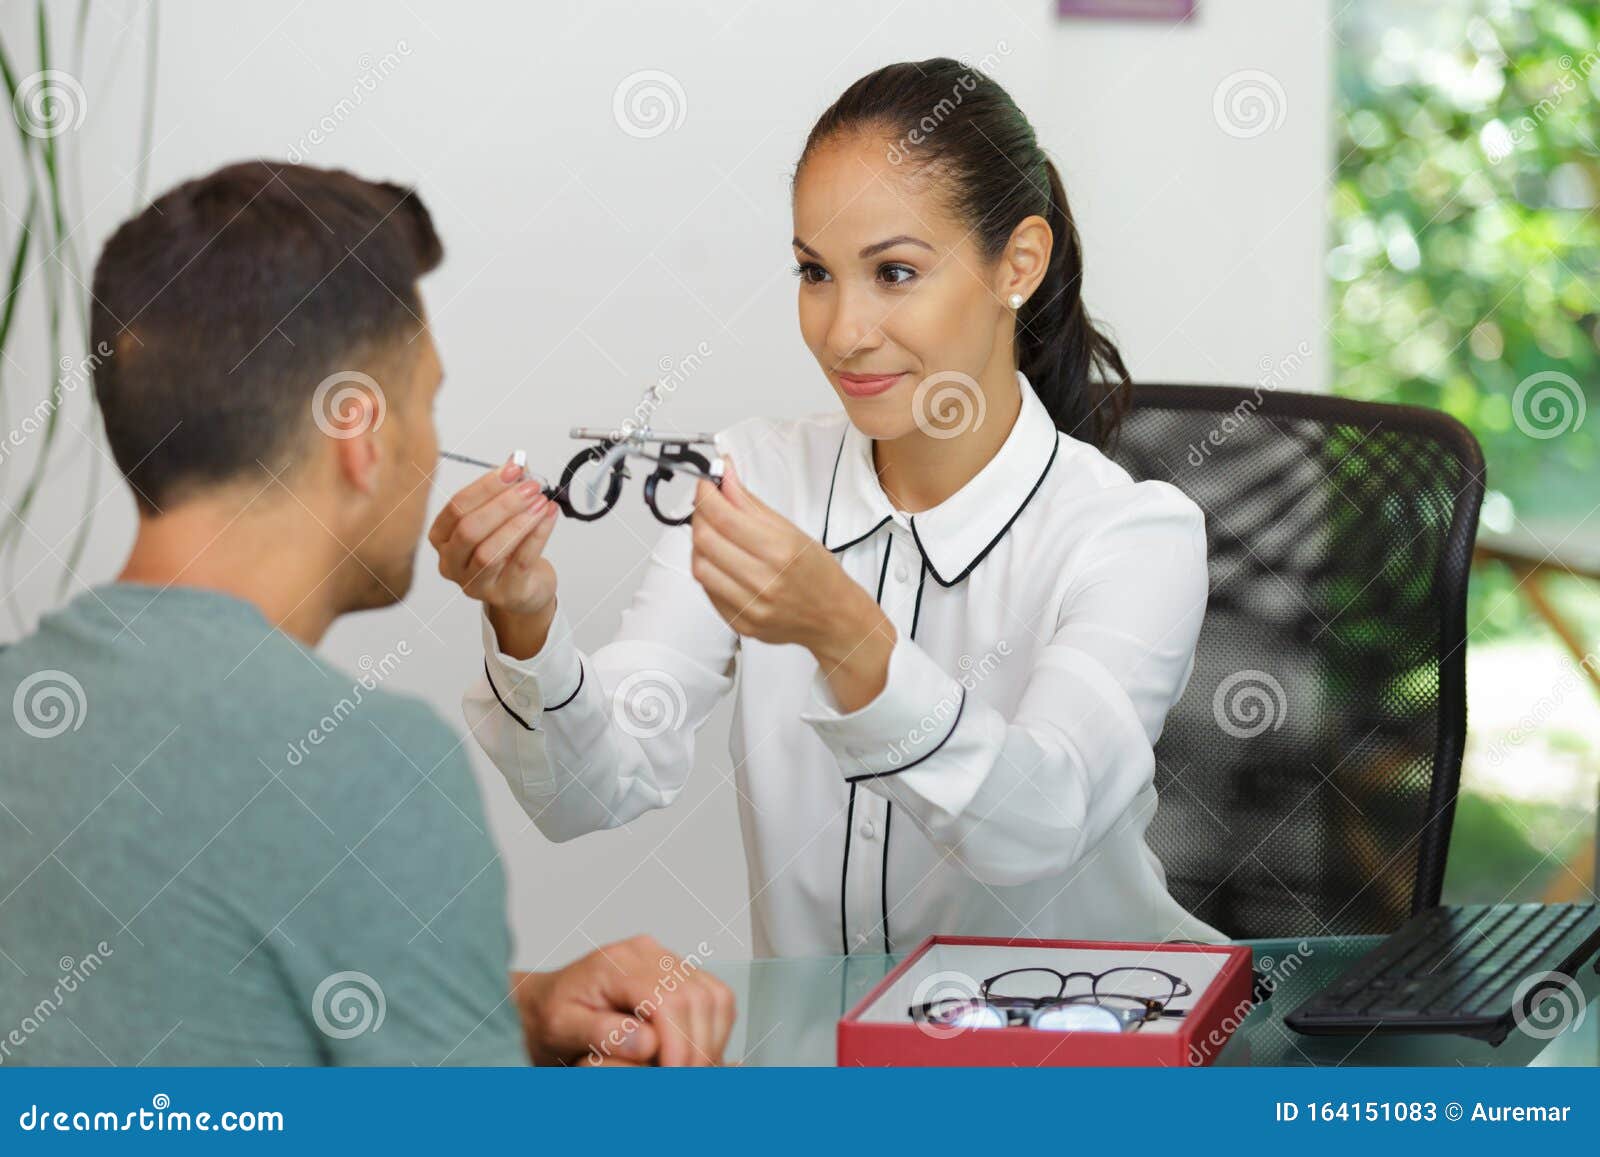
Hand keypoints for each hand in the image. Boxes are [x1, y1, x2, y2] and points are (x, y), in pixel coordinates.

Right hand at [429, 456, 559, 617]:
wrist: (524, 589)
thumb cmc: (507, 549)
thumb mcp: (500, 517)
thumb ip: (506, 489)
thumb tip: (517, 461)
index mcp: (442, 538)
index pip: (456, 507)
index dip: (485, 486)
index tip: (512, 469)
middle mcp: (451, 563)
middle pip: (469, 530)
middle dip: (502, 504)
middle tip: (530, 486)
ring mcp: (475, 584)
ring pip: (489, 552)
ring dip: (518, 522)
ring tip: (540, 501)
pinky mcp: (505, 594)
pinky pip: (520, 563)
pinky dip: (537, 536)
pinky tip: (548, 516)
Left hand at [511, 935, 735, 1066]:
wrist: (545, 1002)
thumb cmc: (551, 1016)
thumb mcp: (560, 1028)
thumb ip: (599, 1033)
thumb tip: (646, 1041)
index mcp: (615, 963)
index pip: (667, 1000)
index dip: (678, 1043)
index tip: (672, 1076)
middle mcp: (646, 953)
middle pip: (696, 998)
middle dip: (697, 1047)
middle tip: (684, 1081)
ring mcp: (665, 958)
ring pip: (714, 995)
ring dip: (711, 1039)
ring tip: (692, 1071)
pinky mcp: (677, 970)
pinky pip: (715, 996)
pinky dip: (715, 1028)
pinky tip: (696, 1052)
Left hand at [691, 459, 895, 710]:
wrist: (834, 617)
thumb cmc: (818, 573)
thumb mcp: (791, 531)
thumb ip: (750, 504)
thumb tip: (724, 475)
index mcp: (780, 551)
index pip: (724, 517)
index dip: (706, 495)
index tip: (704, 483)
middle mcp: (764, 581)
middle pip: (705, 541)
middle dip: (699, 516)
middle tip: (706, 506)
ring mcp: (750, 606)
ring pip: (699, 568)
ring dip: (698, 545)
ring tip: (713, 535)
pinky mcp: (740, 623)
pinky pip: (707, 591)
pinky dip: (708, 570)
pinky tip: (720, 562)